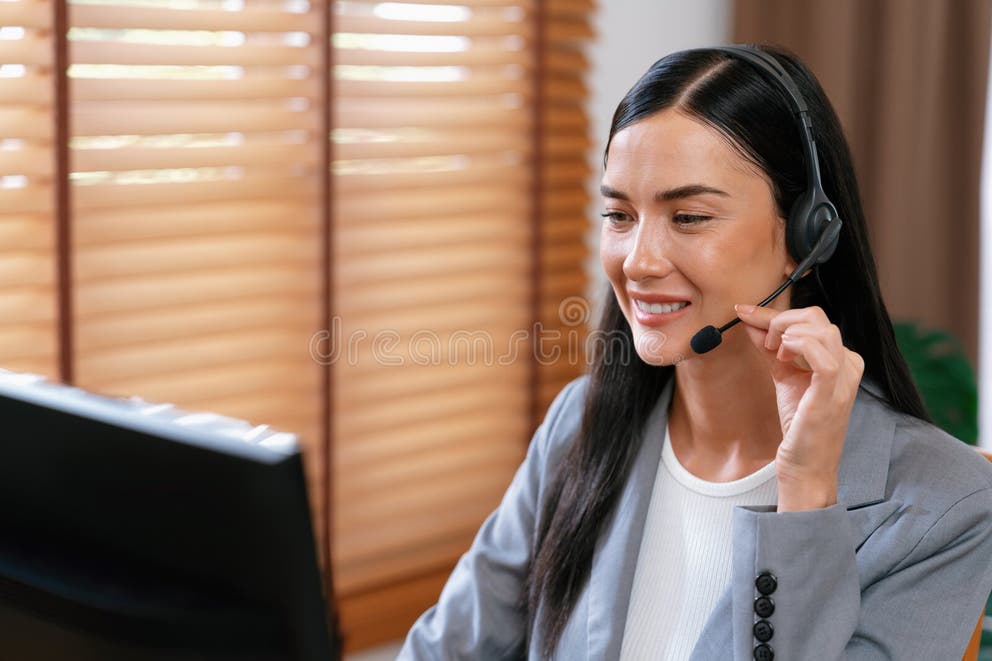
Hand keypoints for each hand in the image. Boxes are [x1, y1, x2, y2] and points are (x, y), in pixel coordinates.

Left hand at [735, 304, 864, 511]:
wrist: (805, 464)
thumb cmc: (799, 423)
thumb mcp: (784, 375)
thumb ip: (771, 348)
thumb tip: (751, 321)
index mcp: (840, 357)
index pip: (811, 319)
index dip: (774, 313)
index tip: (744, 312)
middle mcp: (848, 363)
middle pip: (816, 317)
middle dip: (779, 319)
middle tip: (762, 340)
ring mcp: (844, 377)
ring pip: (821, 329)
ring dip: (787, 330)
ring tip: (774, 350)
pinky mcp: (833, 391)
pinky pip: (823, 354)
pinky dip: (799, 344)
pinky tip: (783, 352)